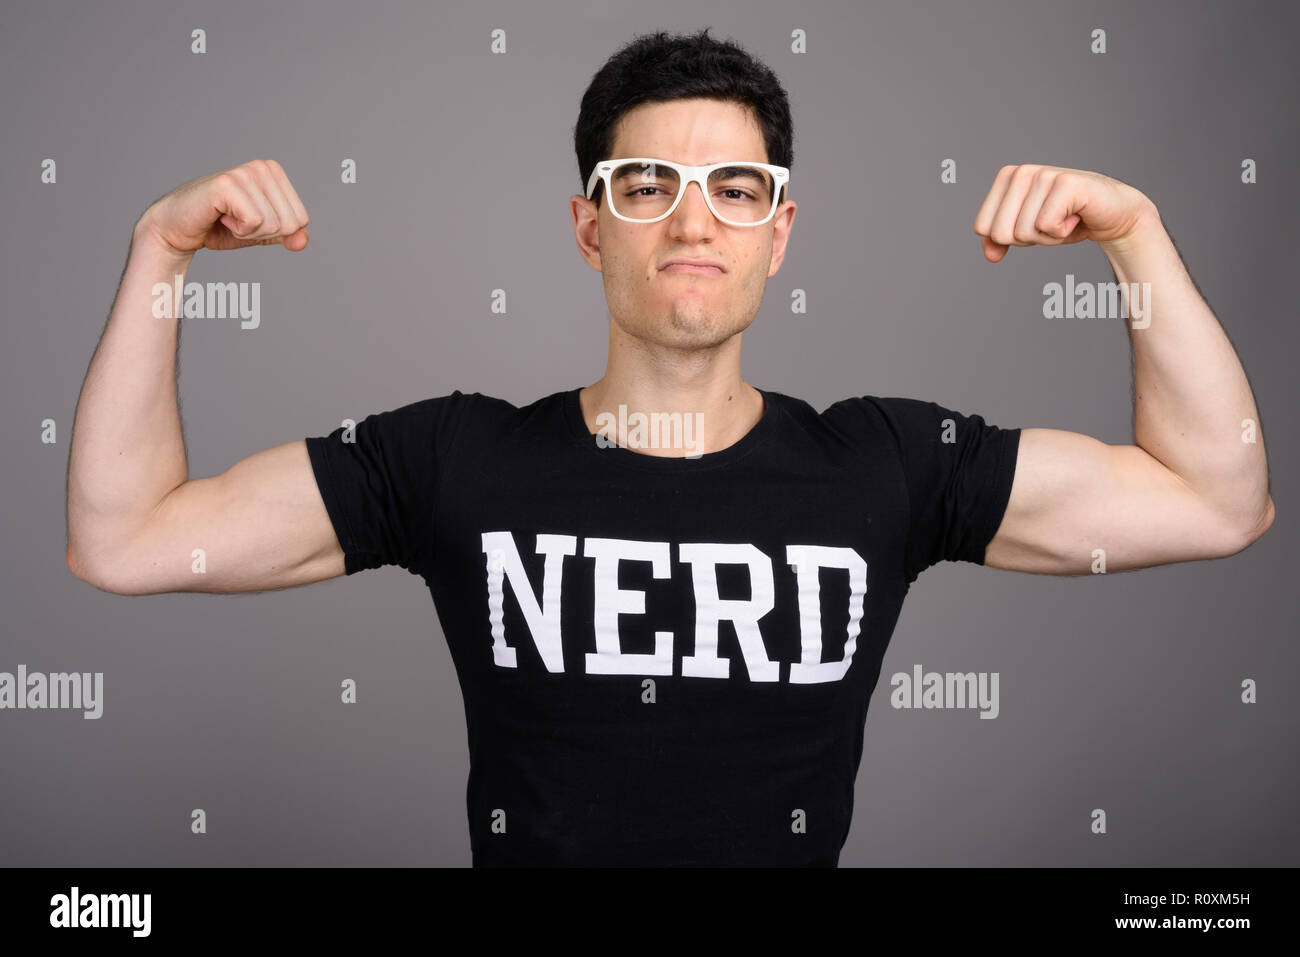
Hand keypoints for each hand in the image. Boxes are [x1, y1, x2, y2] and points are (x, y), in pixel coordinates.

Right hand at [133, 159, 310, 257]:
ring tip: (227, 218)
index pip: (301, 220)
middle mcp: (262, 167)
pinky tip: (220, 216)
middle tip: (237, 222)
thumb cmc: (220, 227)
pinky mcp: (227, 185)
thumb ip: (287, 235)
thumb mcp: (262, 233)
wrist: (179, 228)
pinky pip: (254, 223)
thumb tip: (303, 241)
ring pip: (273, 225)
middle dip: (264, 233)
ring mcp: (244, 173)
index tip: (250, 221)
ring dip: (248, 232)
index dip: (277, 232)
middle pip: (290, 223)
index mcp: (274, 173)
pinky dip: (237, 230)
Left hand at [973, 164, 1155, 262]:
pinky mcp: (1066, 184)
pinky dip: (1063, 232)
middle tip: (1051, 224)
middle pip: (1001, 233)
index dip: (1008, 238)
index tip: (1034, 224)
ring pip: (1024, 232)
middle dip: (1028, 239)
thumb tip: (990, 255)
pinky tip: (1076, 216)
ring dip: (1048, 236)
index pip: (983, 228)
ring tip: (1065, 218)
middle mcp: (1022, 172)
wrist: (1111, 216)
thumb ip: (999, 240)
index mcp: (1007, 178)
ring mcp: (1044, 175)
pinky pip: (1046, 227)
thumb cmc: (1066, 220)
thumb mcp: (1026, 232)